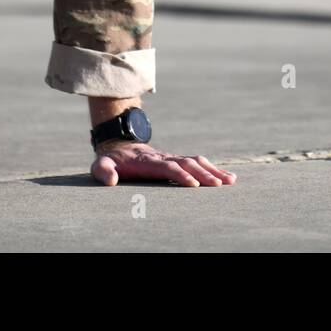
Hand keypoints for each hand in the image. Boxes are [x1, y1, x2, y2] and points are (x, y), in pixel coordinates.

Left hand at [90, 142, 236, 186]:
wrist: (120, 145)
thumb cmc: (111, 161)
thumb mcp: (100, 165)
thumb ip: (103, 171)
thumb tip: (111, 180)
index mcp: (147, 162)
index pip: (167, 167)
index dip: (180, 175)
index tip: (193, 185)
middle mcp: (164, 157)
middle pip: (187, 164)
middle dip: (203, 174)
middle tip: (218, 185)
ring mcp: (173, 157)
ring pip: (197, 161)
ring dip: (213, 170)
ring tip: (230, 180)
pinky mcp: (178, 160)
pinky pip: (199, 163)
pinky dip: (214, 168)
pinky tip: (228, 177)